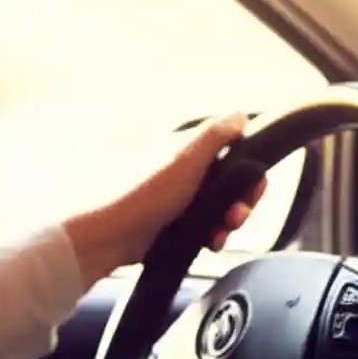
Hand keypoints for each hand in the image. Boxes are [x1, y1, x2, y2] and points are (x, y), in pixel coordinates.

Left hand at [63, 113, 266, 285]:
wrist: (105, 235)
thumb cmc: (143, 192)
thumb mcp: (185, 156)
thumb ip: (216, 134)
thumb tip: (241, 115)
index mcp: (184, 147)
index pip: (231, 153)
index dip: (248, 172)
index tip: (253, 189)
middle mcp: (180, 169)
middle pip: (228, 183)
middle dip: (239, 202)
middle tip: (236, 218)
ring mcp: (174, 198)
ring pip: (217, 208)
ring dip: (227, 222)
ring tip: (220, 235)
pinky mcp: (168, 225)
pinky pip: (201, 228)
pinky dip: (210, 235)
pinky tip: (210, 243)